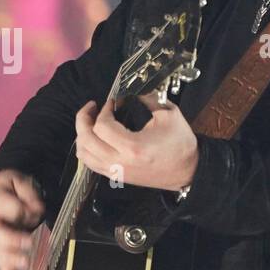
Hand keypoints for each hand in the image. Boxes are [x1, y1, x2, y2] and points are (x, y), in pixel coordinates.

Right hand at [0, 169, 45, 269]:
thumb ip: (28, 193)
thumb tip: (37, 210)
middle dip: (13, 239)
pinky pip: (3, 267)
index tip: (38, 209)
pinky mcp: (0, 252)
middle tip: (29, 242)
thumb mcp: (19, 181)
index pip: (10, 208)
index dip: (25, 210)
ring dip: (13, 259)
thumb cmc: (11, 189)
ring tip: (26, 264)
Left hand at [74, 95, 197, 190]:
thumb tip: (131, 93)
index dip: (104, 110)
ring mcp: (116, 171)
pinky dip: (86, 149)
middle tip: (91, 107)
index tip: (113, 102)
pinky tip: (94, 138)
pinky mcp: (116, 176)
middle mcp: (119, 162)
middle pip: (85, 140)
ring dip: (82, 135)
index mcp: (133, 147)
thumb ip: (148, 99)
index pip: (102, 127)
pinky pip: (90, 163)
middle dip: (83, 119)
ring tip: (90, 122)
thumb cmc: (180, 143)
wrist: (188, 171)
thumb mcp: (169, 114)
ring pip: (83, 154)